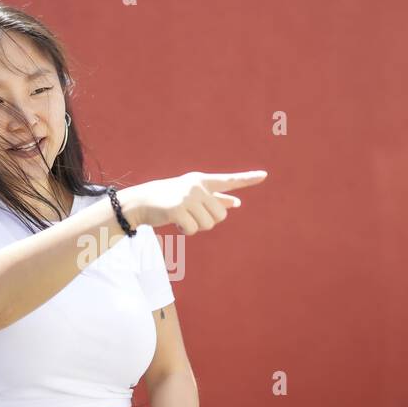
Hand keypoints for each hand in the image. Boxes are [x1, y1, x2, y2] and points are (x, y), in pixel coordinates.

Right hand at [119, 170, 267, 234]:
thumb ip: (216, 198)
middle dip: (208, 221)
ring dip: (196, 227)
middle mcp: (197, 186)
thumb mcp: (194, 195)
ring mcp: (187, 197)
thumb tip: (238, 202)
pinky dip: (186, 231)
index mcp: (203, 181)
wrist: (142, 201)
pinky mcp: (177, 209)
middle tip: (191, 215)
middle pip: (221, 215)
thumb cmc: (170, 198)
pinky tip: (175, 223)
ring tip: (181, 217)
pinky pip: (194, 229)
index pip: (229, 180)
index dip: (247, 179)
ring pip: (208, 224)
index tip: (265, 175)